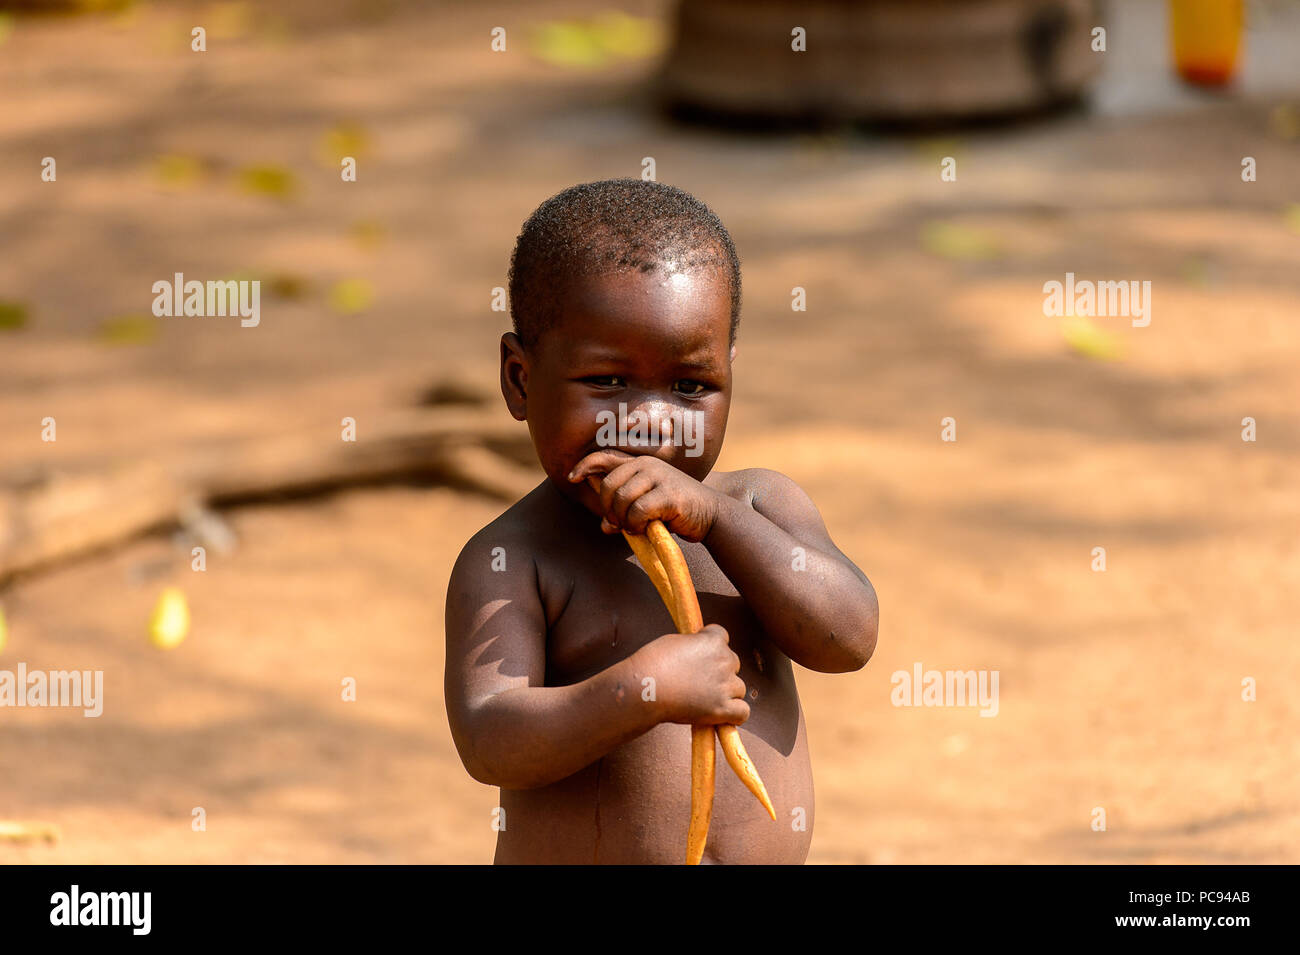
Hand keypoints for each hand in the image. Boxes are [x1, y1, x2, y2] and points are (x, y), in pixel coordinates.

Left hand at [568, 449, 722, 540]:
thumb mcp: (647, 506)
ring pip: (622, 499)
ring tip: (634, 527)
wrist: (711, 515)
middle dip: (608, 508)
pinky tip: (645, 529)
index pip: (605, 457)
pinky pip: (638, 511)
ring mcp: (659, 477)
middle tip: (617, 523)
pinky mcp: (669, 495)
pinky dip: (636, 525)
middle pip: (608, 485)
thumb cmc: (676, 511)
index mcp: (641, 463)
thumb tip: (605, 527)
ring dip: (623, 519)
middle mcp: (648, 465)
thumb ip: (624, 511)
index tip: (572, 478)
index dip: (585, 466)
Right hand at [637, 625, 749, 725]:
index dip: (711, 646)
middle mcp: (724, 660)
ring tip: (704, 699)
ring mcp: (725, 685)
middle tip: (698, 681)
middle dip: (720, 671)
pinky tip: (721, 715)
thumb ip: (694, 645)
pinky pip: (743, 712)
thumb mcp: (674, 642)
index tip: (699, 655)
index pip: (722, 636)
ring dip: (726, 693)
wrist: (645, 688)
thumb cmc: (652, 664)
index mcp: (713, 640)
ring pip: (739, 688)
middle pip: (733, 663)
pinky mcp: (722, 708)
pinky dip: (734, 714)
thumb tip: (699, 652)